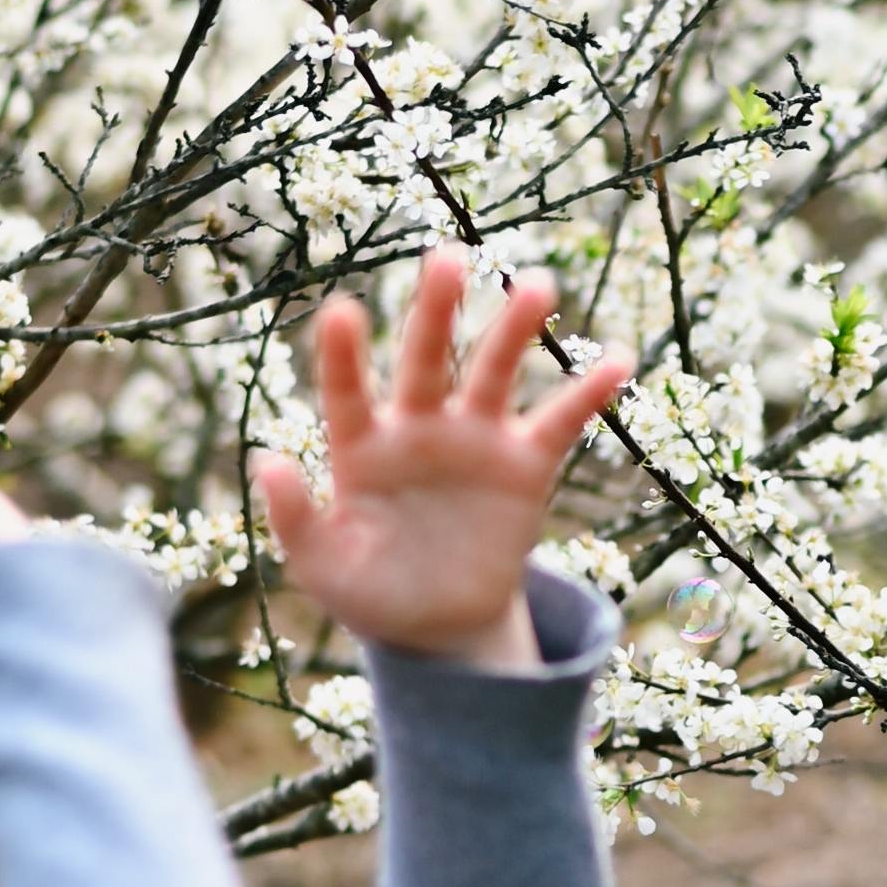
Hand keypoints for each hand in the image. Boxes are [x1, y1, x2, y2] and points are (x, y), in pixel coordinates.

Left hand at [253, 251, 629, 673]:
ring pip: (495, 372)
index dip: (344, 357)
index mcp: (362, 447)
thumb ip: (296, 520)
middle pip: (426, 359)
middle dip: (435, 311)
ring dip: (515, 328)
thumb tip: (268, 462)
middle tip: (446, 258)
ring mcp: (474, 440)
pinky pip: (560, 422)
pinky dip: (588, 391)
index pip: (347, 393)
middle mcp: (418, 427)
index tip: (341, 312)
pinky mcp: (524, 465)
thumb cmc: (371, 592)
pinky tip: (618, 360)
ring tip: (538, 286)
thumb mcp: (324, 568)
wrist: (439, 628)